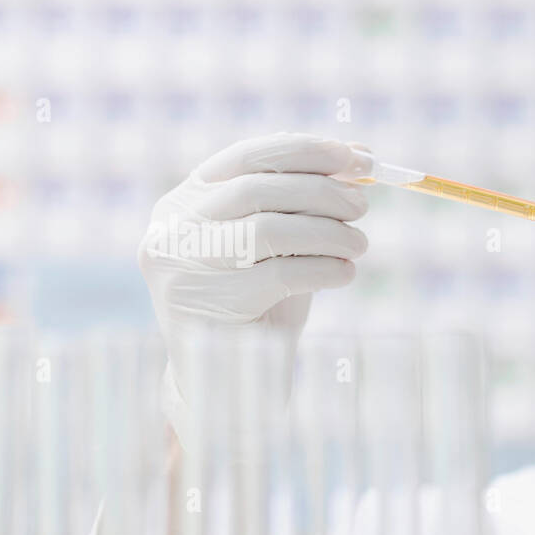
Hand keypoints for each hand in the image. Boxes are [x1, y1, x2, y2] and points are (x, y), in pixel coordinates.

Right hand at [138, 132, 368, 454]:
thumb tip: (359, 154)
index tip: (358, 156)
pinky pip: (280, 275)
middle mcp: (172, 229)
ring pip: (268, 230)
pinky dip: (324, 269)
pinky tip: (344, 274)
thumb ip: (307, 202)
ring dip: (327, 232)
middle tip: (363, 207)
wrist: (230, 383)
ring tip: (359, 244)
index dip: (307, 151)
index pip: (247, 156)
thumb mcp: (282, 246)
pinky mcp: (208, 306)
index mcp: (183, 201)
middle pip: (258, 189)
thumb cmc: (259, 306)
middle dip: (322, 192)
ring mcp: (182, 268)